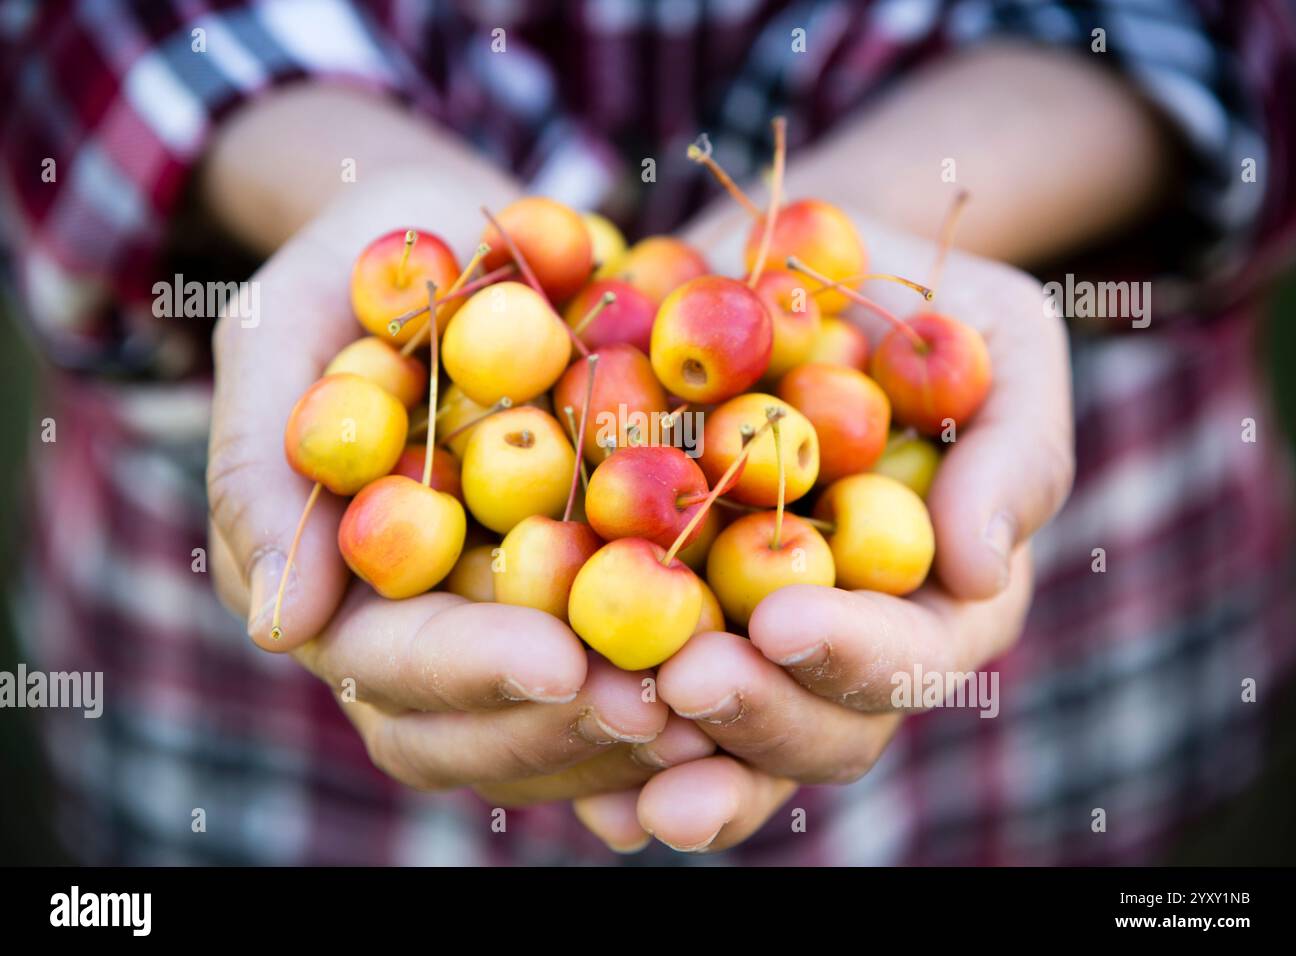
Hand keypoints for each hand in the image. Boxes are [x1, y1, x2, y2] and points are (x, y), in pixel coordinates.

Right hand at [206, 170, 711, 802]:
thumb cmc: (360, 262)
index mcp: (334, 580)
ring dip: (630, 732)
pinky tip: (747, 665)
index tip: (561, 663)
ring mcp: (498, 617)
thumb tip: (285, 630)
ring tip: (719, 711)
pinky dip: (679, 679)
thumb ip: (263, 462)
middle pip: (468, 733)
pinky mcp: (579, 590)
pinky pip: (625, 667)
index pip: (387, 663)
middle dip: (561, 729)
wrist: (463, 233)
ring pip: (547, 730)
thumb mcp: (284, 325)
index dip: (470, 672)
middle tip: (661, 710)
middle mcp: (415, 623)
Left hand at [576, 214, 1072, 852]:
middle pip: (824, 728)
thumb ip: (1014, 449)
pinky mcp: (675, 627)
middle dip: (758, 714)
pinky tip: (583, 782)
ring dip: (681, 760)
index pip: (915, 654)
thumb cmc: (915, 312)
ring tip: (615, 729)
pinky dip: (614, 751)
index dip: (857, 653)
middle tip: (684, 682)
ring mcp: (759, 649)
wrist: (789, 285)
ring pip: (733, 744)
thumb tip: (981, 569)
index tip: (784, 620)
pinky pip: (648, 712)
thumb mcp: (1000, 344)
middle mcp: (850, 646)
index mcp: (939, 599)